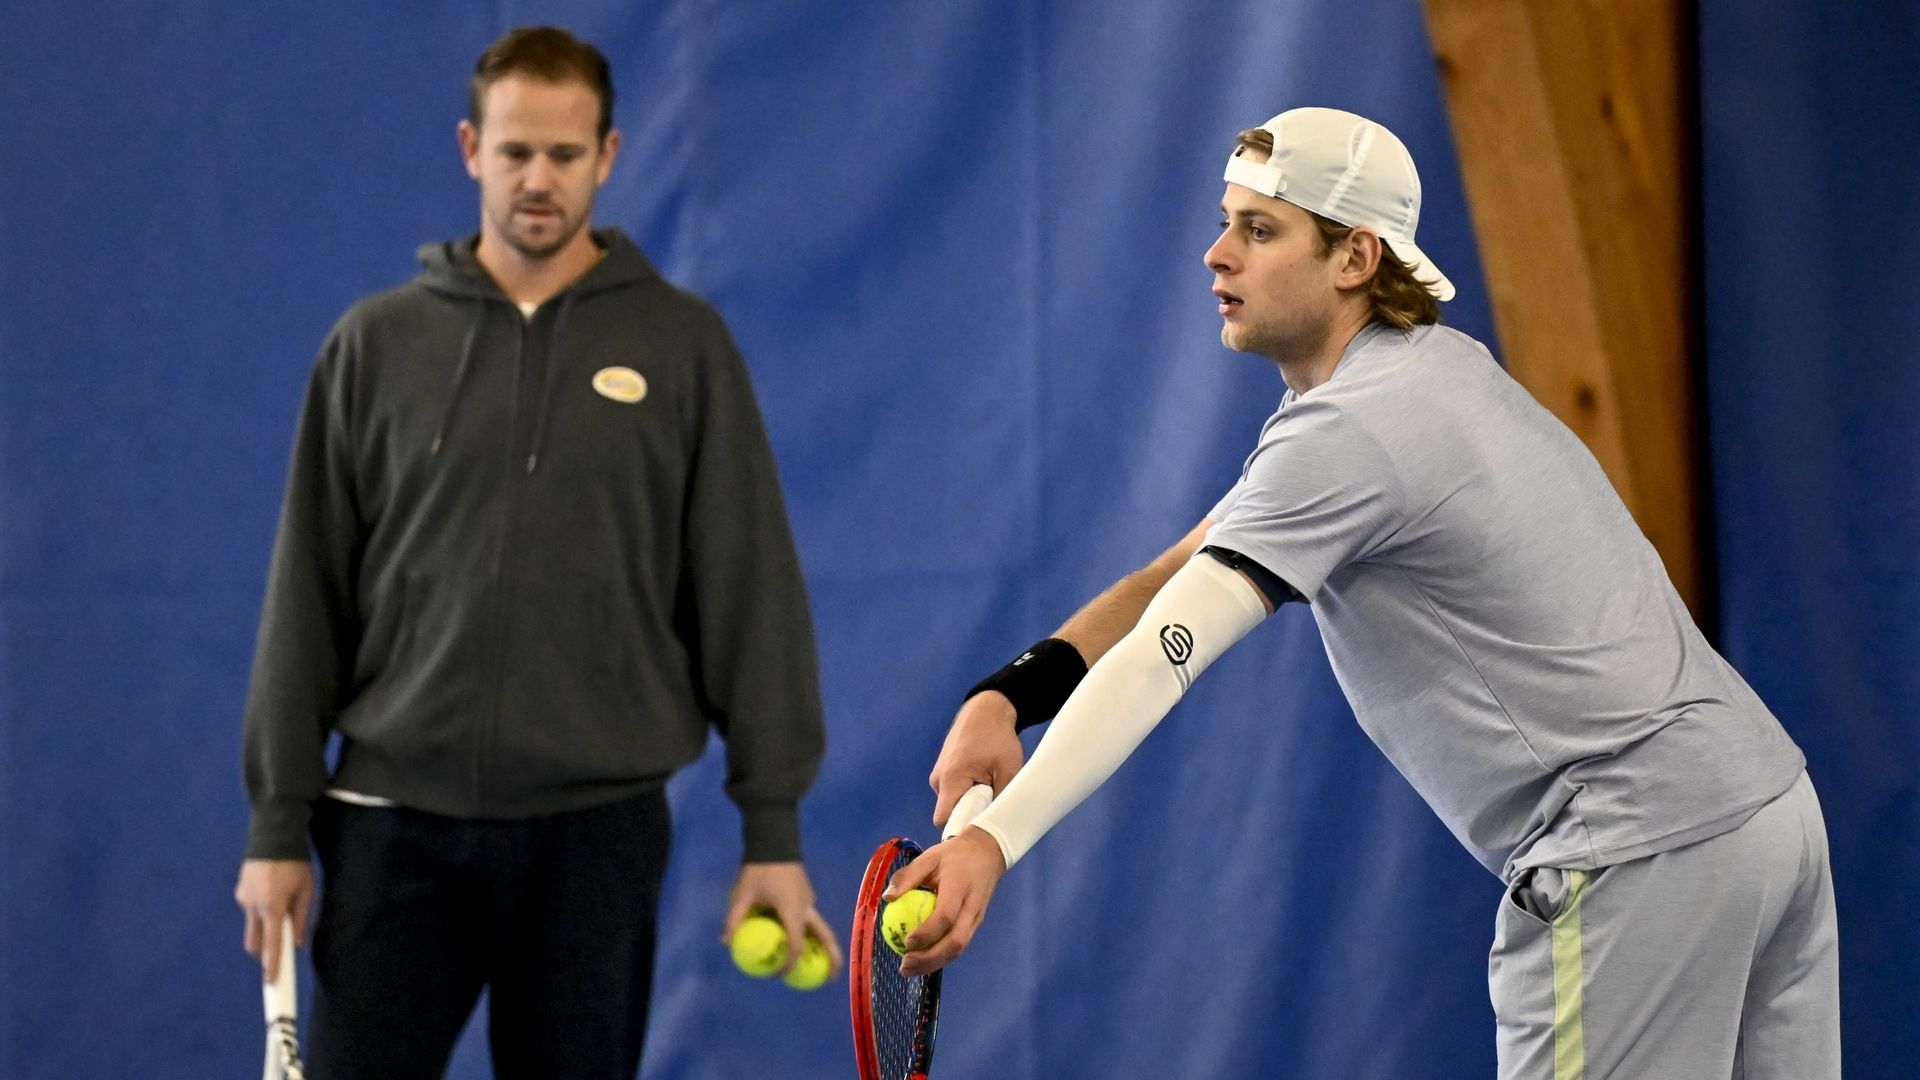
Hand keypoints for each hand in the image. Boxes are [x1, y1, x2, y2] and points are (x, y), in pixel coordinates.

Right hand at [234, 858, 314, 980]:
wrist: (273, 835)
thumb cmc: (296, 863)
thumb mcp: (306, 889)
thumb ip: (302, 918)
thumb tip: (297, 944)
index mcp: (272, 907)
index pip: (271, 944)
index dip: (272, 964)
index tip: (271, 981)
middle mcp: (252, 906)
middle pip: (253, 942)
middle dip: (263, 951)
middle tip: (278, 946)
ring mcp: (243, 899)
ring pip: (252, 925)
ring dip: (264, 926)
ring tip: (281, 903)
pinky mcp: (239, 891)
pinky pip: (249, 910)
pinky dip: (260, 911)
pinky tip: (272, 892)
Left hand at [721, 862, 844, 978]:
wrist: (774, 839)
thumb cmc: (758, 868)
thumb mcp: (741, 894)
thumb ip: (734, 919)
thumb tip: (726, 942)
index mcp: (792, 911)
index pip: (797, 945)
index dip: (790, 963)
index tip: (780, 975)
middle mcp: (806, 908)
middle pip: (826, 938)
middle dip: (832, 960)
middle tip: (829, 980)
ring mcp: (809, 900)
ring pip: (821, 928)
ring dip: (823, 947)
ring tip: (820, 965)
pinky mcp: (806, 894)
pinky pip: (811, 918)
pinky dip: (811, 933)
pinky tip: (796, 937)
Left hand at [883, 826, 1006, 976]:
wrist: (987, 853)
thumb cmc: (954, 856)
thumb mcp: (929, 857)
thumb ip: (907, 876)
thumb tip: (887, 897)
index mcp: (960, 887)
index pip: (946, 916)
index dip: (927, 933)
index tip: (906, 942)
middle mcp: (972, 908)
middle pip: (955, 942)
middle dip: (930, 959)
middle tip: (904, 965)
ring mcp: (976, 919)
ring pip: (959, 949)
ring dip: (934, 964)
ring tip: (908, 970)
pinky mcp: (975, 925)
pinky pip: (959, 946)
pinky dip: (940, 957)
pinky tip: (922, 961)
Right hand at [929, 691, 1023, 829]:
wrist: (986, 710)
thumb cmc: (998, 738)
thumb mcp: (1008, 771)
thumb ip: (1000, 801)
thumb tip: (999, 826)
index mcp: (951, 779)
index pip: (945, 820)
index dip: (961, 829)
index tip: (982, 829)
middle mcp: (938, 779)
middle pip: (949, 813)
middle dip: (970, 815)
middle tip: (993, 806)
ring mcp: (939, 774)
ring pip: (952, 802)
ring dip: (970, 802)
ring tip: (990, 786)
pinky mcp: (944, 771)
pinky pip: (953, 792)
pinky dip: (967, 792)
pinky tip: (984, 780)